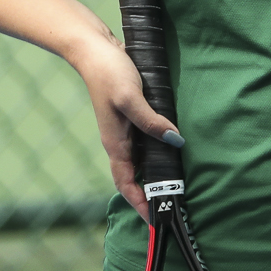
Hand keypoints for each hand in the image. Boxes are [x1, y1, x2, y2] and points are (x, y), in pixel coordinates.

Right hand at [72, 36, 183, 215]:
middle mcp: (118, 142)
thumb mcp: (131, 99)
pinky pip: (144, 144)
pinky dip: (156, 154)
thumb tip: (175, 141)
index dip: (139, 204)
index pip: (126, 184)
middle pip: (133, 178)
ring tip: (174, 187)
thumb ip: (152, 121)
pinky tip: (170, 151)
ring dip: (153, 176)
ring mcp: (123, 130)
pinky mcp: (130, 118)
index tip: (155, 220)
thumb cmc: (109, 73)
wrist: (95, 49)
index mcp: (115, 144)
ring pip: (139, 162)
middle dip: (149, 195)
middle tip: (171, 208)